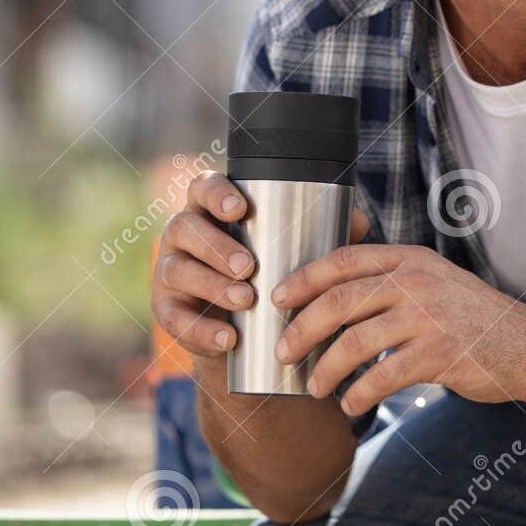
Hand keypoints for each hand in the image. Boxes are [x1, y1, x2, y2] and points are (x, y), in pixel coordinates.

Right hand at [152, 171, 369, 356]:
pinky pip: (174, 319)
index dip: (216, 193)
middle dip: (216, 246)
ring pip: (178, 270)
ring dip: (212, 285)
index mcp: (211, 210)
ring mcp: (169, 271)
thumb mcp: (297, 252)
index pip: (202, 187)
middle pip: (186, 228)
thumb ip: (326, 235)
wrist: (248, 333)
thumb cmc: (273, 274)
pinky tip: (227, 338)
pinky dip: (201, 329)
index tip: (240, 209)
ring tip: (246, 300)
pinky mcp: (166, 310)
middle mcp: (184, 234)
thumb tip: (359, 220)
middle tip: (249, 265)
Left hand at [272, 244, 525, 414]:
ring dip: (325, 370)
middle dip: (301, 330)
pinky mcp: (439, 355)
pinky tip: (351, 406)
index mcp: (410, 258)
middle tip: (283, 352)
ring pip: (353, 343)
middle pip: (338, 301)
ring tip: (314, 388)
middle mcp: (417, 281)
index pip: (343, 259)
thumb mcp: (434, 280)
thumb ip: (391, 278)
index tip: (277, 299)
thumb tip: (329, 292)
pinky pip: (381, 378)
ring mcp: (429, 317)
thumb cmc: (470, 318)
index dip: (303, 278)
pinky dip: (358, 396)